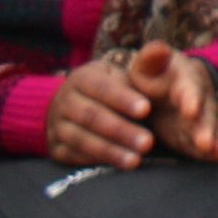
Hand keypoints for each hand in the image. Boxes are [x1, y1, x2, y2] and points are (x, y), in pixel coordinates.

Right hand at [45, 45, 217, 169]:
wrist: (69, 104)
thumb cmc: (110, 87)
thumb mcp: (121, 72)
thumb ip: (143, 66)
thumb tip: (162, 51)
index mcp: (82, 78)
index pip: (102, 88)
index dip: (123, 99)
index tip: (146, 109)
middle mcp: (65, 101)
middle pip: (92, 117)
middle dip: (121, 131)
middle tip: (148, 143)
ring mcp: (56, 126)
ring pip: (82, 140)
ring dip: (110, 151)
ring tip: (136, 161)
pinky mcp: (55, 148)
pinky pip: (73, 156)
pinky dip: (95, 161)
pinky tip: (116, 166)